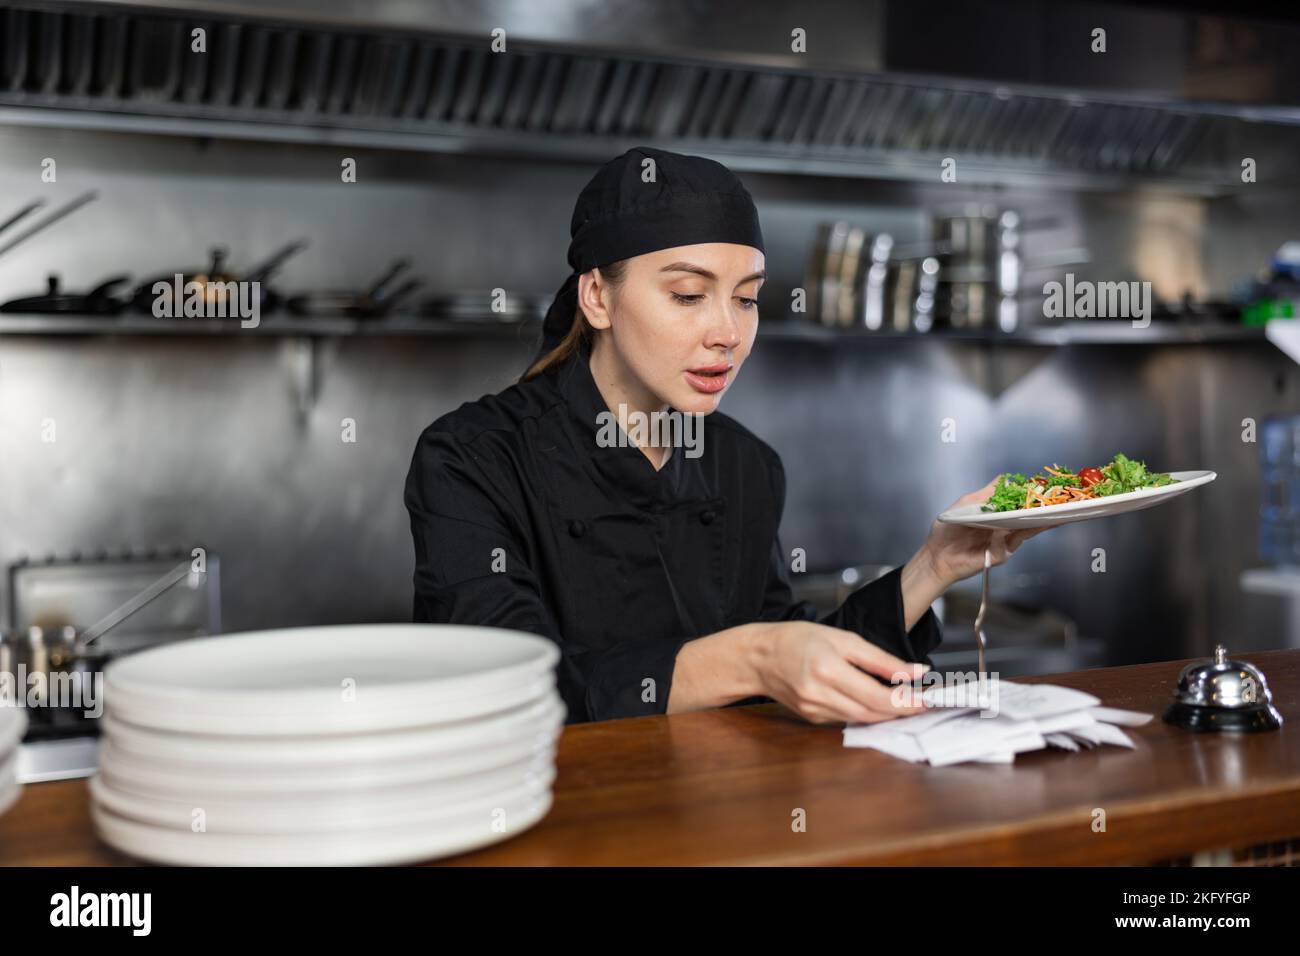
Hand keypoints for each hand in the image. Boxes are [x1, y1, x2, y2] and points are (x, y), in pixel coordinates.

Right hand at [754, 620, 929, 724]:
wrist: (758, 657)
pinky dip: (865, 712)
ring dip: (886, 714)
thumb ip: (880, 659)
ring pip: (862, 719)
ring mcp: (815, 709)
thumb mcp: (842, 638)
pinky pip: (847, 718)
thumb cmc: (797, 639)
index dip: (906, 702)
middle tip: (922, 704)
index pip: (878, 695)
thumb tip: (915, 671)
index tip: (926, 701)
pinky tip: (875, 703)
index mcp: (828, 668)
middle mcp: (820, 693)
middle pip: (873, 713)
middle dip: (901, 711)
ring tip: (904, 703)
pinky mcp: (812, 717)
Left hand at [920, 476, 1049, 586]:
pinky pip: (1017, 540)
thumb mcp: (966, 504)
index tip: (1044, 487)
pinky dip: (1029, 531)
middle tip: (1058, 498)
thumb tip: (1004, 478)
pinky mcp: (1003, 553)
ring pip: (1027, 528)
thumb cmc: (948, 531)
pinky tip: (1037, 522)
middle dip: (1042, 508)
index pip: (1016, 503)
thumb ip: (986, 493)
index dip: (1030, 496)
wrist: (937, 555)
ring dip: (1042, 519)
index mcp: (995, 514)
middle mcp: (1003, 527)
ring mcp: (1004, 540)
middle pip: (1027, 516)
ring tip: (1056, 510)